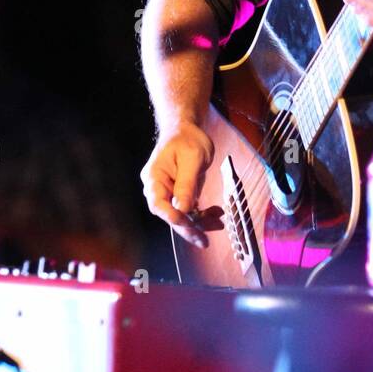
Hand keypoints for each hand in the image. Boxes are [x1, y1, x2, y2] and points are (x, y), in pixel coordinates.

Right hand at [140, 122, 214, 247]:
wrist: (187, 130)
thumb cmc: (187, 139)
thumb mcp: (192, 158)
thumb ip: (187, 184)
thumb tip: (183, 209)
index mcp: (154, 177)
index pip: (159, 204)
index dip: (173, 218)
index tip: (189, 225)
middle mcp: (157, 187)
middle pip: (170, 214)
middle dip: (189, 228)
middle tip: (205, 241)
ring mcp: (167, 192)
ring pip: (181, 215)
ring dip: (199, 222)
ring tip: (218, 223)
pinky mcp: (178, 194)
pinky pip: (188, 209)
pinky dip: (202, 213)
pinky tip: (216, 214)